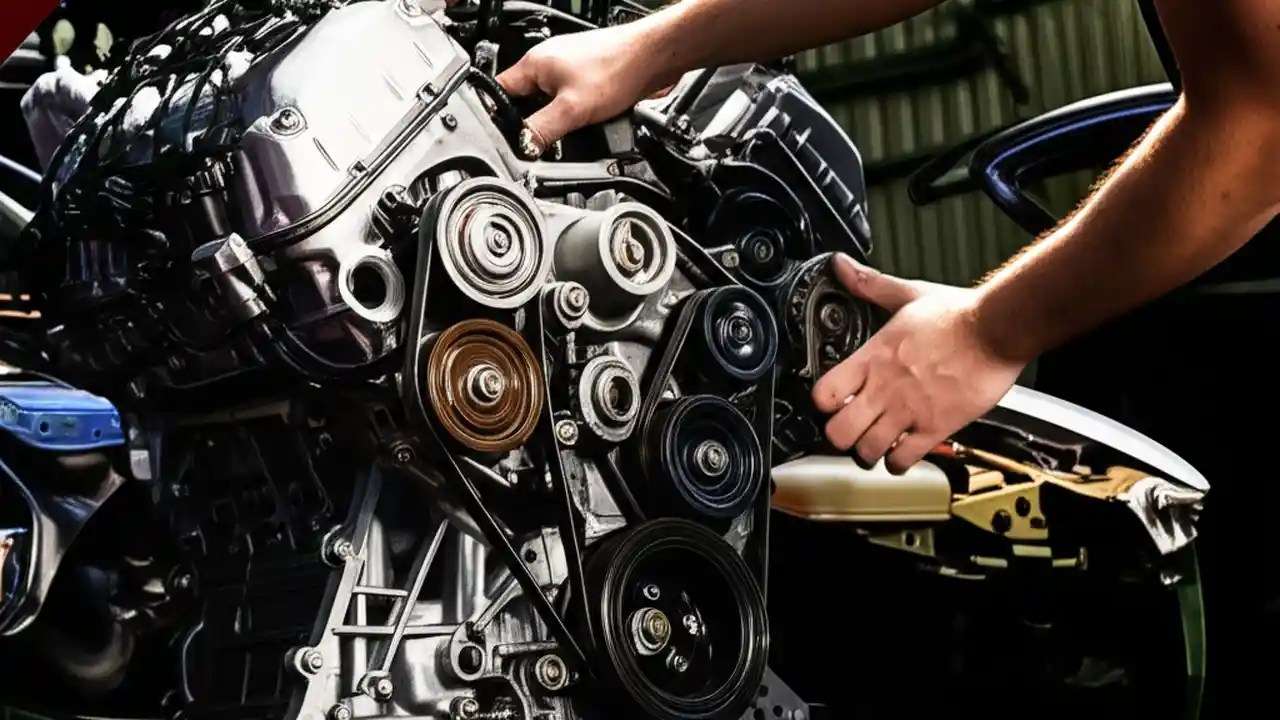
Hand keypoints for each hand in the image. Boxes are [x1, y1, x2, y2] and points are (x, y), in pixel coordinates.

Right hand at [496, 23, 668, 152]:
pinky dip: (574, 114)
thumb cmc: (617, 68)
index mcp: (534, 64)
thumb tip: (522, 147)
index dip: (498, 118)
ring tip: (569, 129)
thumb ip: (542, 130)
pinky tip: (586, 121)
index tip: (504, 138)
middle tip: (542, 140)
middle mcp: (547, 64)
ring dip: (556, 120)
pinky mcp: (586, 78)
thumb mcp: (573, 109)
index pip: (498, 93)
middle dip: (531, 122)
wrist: (653, 58)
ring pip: (549, 103)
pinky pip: (570, 101)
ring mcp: (567, 70)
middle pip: (525, 101)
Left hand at [810, 254, 1026, 472]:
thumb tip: (841, 265)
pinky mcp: (935, 427)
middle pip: (838, 434)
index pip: (824, 394)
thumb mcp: (907, 294)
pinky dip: (898, 463)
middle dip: (840, 436)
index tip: (831, 403)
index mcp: (872, 357)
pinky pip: (904, 460)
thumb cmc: (957, 314)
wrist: (997, 330)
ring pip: (868, 452)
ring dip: (868, 452)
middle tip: (850, 431)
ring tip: (874, 445)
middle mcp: (884, 389)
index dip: (822, 403)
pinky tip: (902, 452)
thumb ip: (870, 284)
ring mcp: (908, 411)